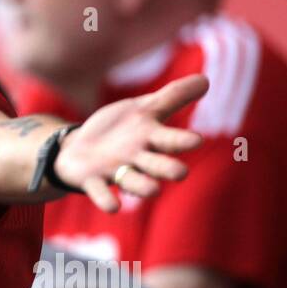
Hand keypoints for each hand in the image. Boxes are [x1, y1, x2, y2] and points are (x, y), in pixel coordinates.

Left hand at [53, 74, 206, 212]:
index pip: (169, 139)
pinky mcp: (92, 181)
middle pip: (155, 165)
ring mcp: (115, 171)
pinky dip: (105, 199)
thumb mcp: (144, 109)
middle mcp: (137, 159)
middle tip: (181, 172)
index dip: (181, 140)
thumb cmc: (120, 130)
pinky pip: (100, 192)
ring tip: (153, 190)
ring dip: (142, 186)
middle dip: (167, 168)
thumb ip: (173, 97)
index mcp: (150, 139)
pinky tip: (113, 207)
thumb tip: (206, 79)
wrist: (79, 148)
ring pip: (132, 180)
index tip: (197, 140)